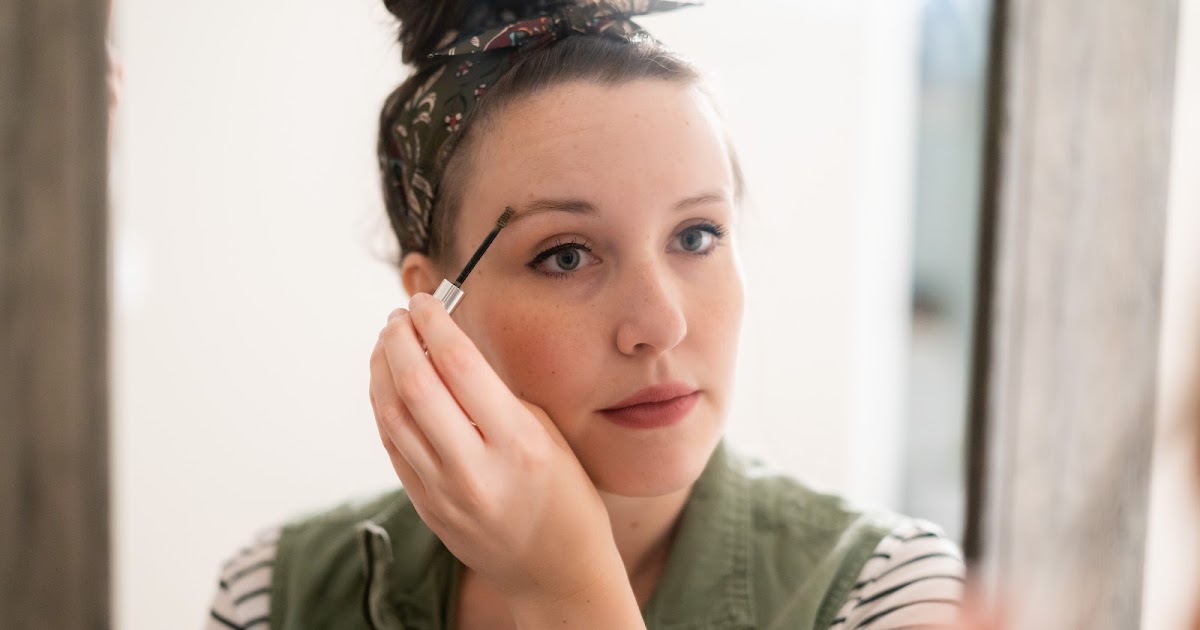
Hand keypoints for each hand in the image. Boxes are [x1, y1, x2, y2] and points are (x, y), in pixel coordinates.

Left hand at [368, 293, 630, 609]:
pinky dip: (384, 406)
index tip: (424, 302)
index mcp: (518, 443)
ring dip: (382, 370)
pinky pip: (393, 445)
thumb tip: (451, 348)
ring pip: (392, 416)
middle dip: (399, 341)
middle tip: (398, 316)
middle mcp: (476, 469)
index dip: (435, 325)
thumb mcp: (548, 436)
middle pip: (416, 387)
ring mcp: (444, 493)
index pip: (460, 366)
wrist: (558, 572)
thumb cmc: (566, 497)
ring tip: (387, 342)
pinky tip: (387, 383)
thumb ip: (499, 397)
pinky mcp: (426, 508)